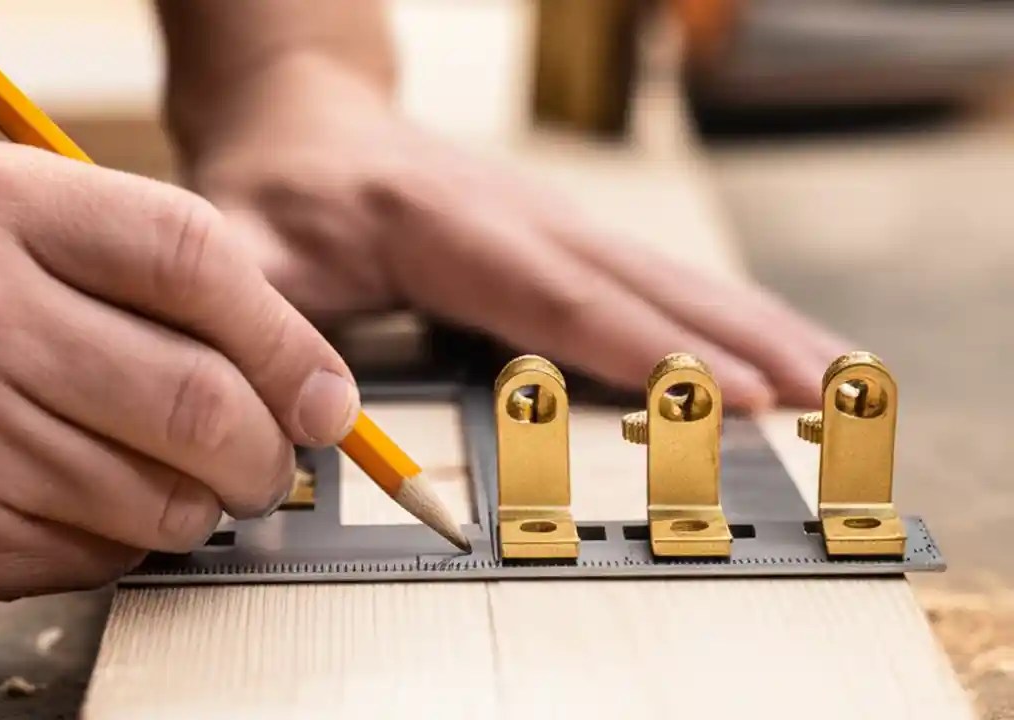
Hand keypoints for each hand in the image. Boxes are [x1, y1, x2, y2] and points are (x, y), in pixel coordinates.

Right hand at [0, 137, 358, 629]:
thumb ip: (131, 267)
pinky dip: (119, 541)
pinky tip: (72, 502)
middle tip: (267, 459)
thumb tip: (291, 372)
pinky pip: (98, 558)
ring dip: (196, 505)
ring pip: (162, 499)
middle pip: (201, 397)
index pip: (197, 260)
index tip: (325, 395)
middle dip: (265, 449)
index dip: (289, 340)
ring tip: (167, 482)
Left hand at [181, 58, 848, 409]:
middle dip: (732, 342)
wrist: (302, 121)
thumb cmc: (274, 189)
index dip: (638, 348)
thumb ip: (254, 327)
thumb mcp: (237, 249)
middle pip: (637, 282)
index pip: (551, 294)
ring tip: (833, 375)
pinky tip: (770, 345)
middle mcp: (514, 213)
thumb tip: (303, 424)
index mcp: (439, 223)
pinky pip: (651, 277)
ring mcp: (546, 218)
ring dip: (750, 324)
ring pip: (663, 274)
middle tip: (819, 397)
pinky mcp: (559, 235)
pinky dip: (720, 315)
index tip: (722, 393)